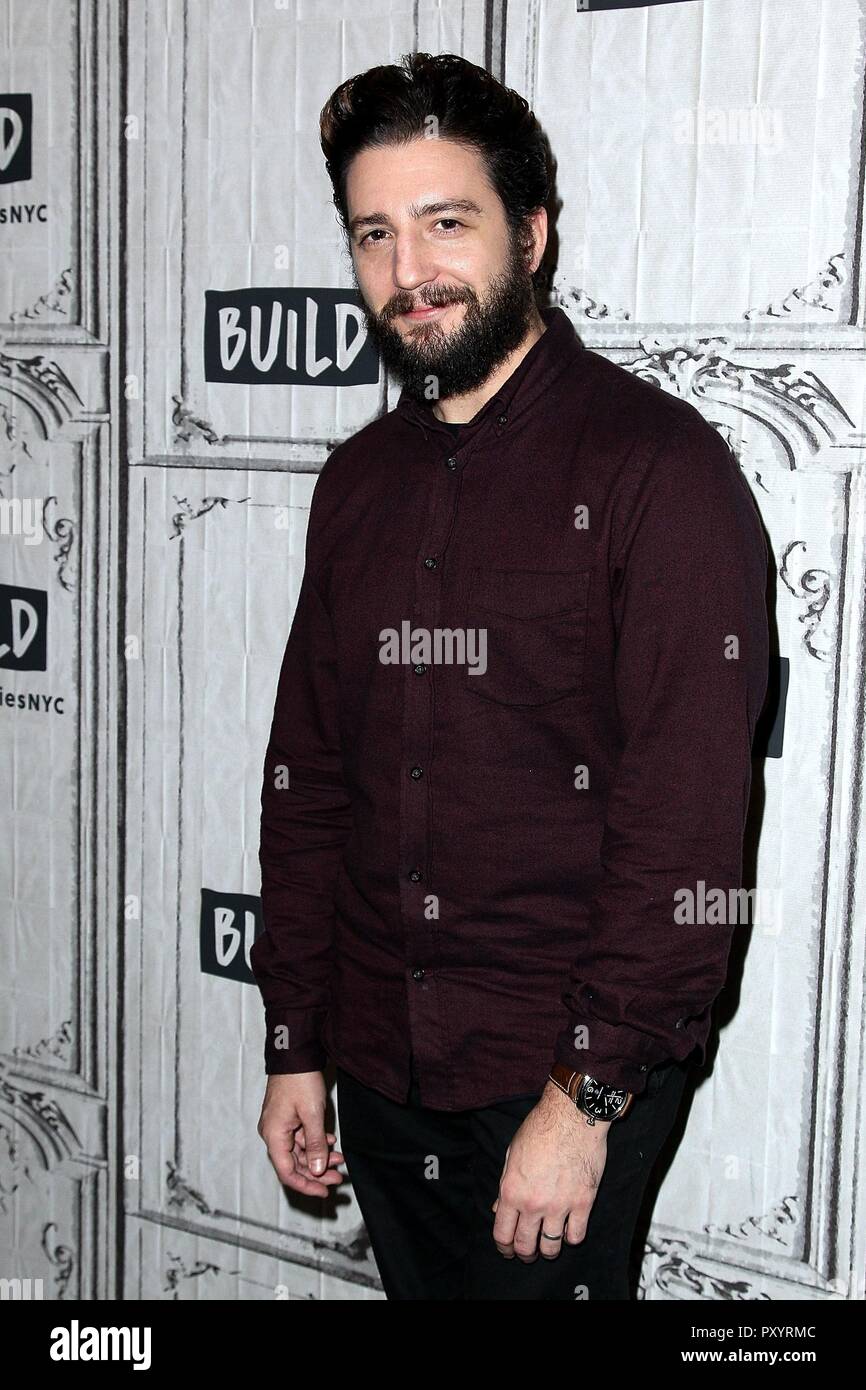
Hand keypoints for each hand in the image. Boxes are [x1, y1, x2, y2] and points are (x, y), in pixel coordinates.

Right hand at [257, 1071, 345, 1197]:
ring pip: (299, 1152)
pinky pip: (300, 1138)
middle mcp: (273, 1134)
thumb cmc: (300, 1080)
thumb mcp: (312, 1114)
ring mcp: (279, 1126)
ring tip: (340, 1159)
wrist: (294, 1054)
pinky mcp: (287, 1118)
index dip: (306, 1185)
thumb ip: (315, 1144)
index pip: (287, 1172)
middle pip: (294, 1164)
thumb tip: (316, 1170)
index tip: (325, 1191)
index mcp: (274, 1136)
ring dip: (319, 1157)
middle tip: (339, 1177)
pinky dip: (315, 1142)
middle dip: (316, 1172)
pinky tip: (331, 1141)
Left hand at [491, 1080, 610, 1259]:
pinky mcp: (583, 1202)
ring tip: (547, 1247)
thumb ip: (505, 1185)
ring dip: (547, 1251)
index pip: (502, 1234)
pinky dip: (570, 1237)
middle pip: (525, 1246)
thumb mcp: (512, 1154)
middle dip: (524, 1254)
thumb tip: (499, 1208)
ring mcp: (560, 1205)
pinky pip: (576, 1235)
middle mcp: (534, 1203)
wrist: (572, 1116)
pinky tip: (567, 1230)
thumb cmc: (540, 1129)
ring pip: (551, 1247)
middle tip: (527, 1253)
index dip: (503, 1247)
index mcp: (512, 1191)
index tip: (507, 1250)